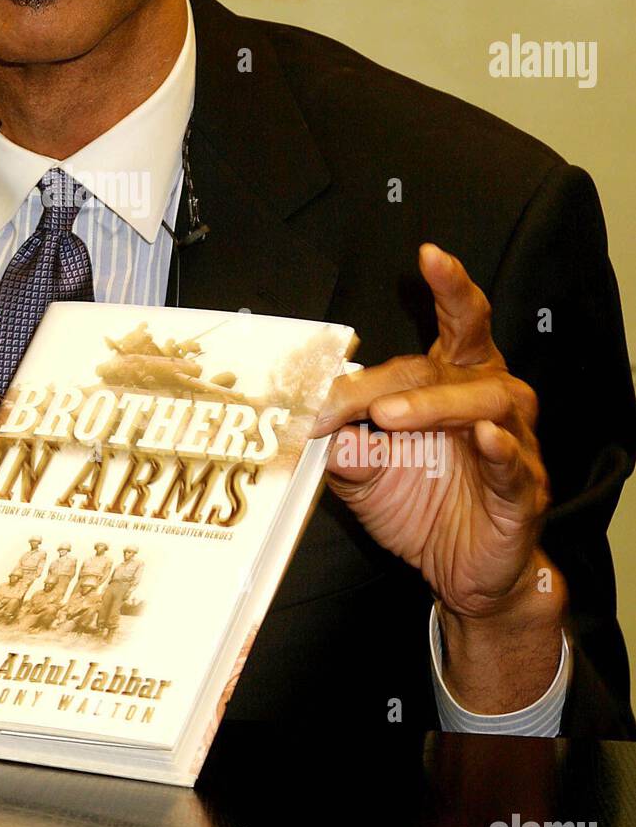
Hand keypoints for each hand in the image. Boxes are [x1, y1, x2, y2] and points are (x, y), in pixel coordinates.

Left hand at [313, 243, 557, 620]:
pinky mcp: (523, 492)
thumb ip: (339, 440)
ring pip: (486, 403)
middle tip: (360, 399)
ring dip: (436, 406)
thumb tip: (304, 419)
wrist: (458, 571)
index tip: (429, 255)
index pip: (458, 323)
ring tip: (391, 418)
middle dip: (401, 378)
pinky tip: (484, 439)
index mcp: (456, 381)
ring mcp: (513, 444)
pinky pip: (515, 463)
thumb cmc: (419, 503)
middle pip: (455, 365)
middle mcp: (490, 399)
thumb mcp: (362, 469)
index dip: (449, 287)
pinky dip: (499, 449)